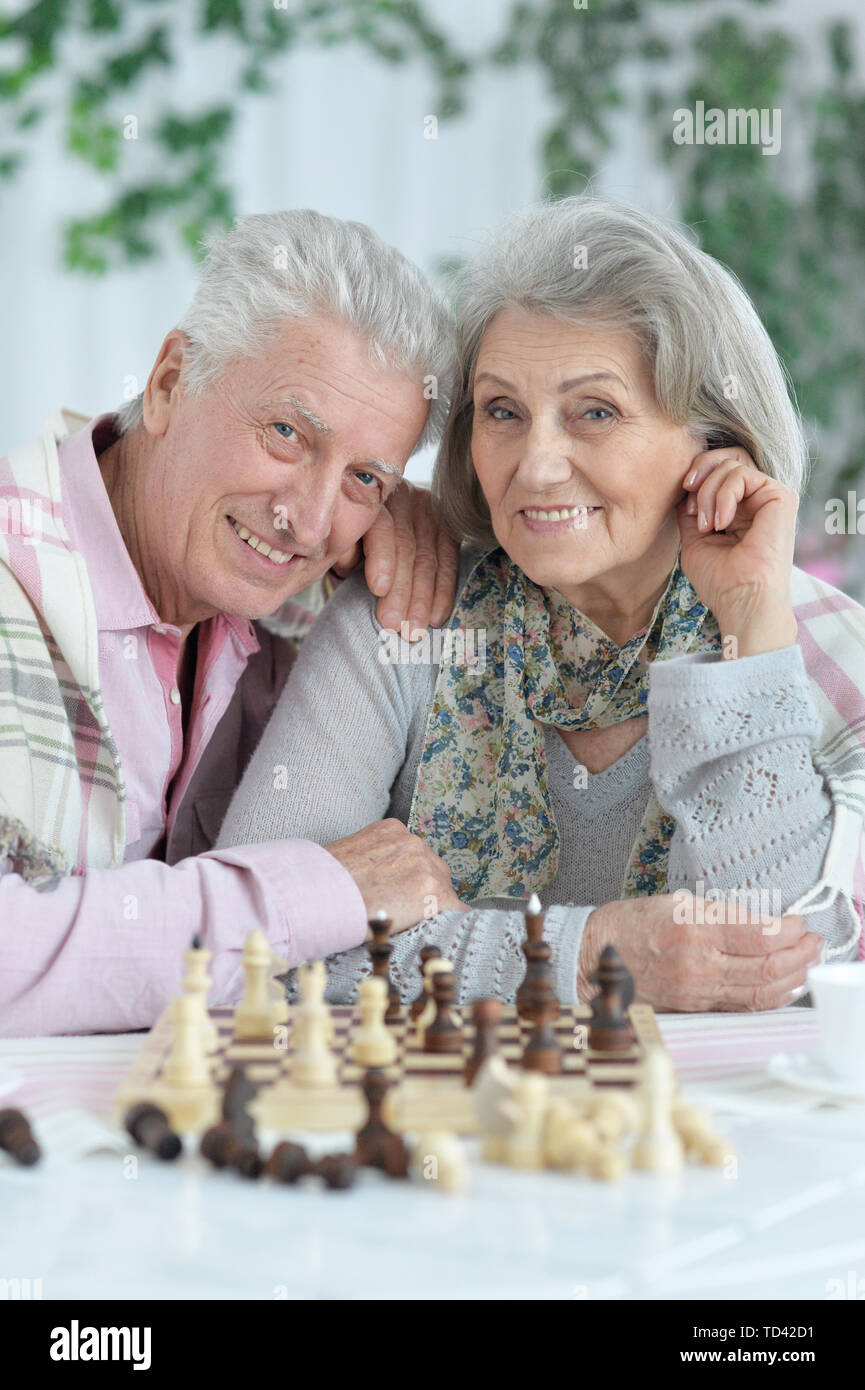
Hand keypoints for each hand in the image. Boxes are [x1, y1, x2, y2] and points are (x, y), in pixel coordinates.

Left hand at [324, 818, 462, 934]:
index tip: (439, 918)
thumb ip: (424, 920)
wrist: (315, 891)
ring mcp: (408, 840)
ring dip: (415, 868)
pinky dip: (398, 850)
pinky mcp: (390, 827)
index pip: (457, 905)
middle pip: (443, 878)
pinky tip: (380, 865)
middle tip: (407, 903)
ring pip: (425, 857)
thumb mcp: (397, 931)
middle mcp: (425, 861)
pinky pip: (406, 840)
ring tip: (390, 883)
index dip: (446, 914)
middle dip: (430, 890)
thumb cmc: (353, 918)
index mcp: (432, 892)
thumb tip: (435, 917)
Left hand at [330, 483, 458, 636]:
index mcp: (372, 498)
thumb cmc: (351, 540)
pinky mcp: (447, 526)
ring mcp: (430, 509)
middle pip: (407, 546)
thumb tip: (346, 561)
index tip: (379, 590)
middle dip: (402, 589)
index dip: (382, 558)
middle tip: (394, 624)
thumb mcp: (340, 544)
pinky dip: (443, 592)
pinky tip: (436, 617)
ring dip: (422, 598)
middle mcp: (404, 497)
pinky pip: (448, 562)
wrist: (374, 526)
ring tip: (413, 630)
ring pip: (429, 558)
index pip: (382, 526)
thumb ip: (341, 550)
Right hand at [578, 893, 823, 1011]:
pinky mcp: (694, 1008)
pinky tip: (785, 987)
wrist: (593, 959)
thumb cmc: (629, 925)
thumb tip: (760, 922)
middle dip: (800, 955)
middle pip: (767, 967)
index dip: (789, 931)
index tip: (799, 922)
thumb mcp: (673, 902)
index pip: (759, 935)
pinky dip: (770, 997)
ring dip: (793, 978)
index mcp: (693, 930)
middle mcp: (698, 965)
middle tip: (814, 942)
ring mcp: (697, 992)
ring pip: (760, 992)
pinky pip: (742, 1006)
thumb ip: (718, 912)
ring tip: (808, 963)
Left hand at [677, 446, 798, 655]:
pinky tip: (720, 522)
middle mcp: (758, 500)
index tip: (685, 507)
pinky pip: (742, 473)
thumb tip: (685, 486)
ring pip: (731, 464)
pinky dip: (722, 495)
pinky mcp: (780, 496)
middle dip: (700, 473)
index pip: (718, 470)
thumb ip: (692, 510)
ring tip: (707, 525)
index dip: (697, 479)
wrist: (741, 601)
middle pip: (726, 458)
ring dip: (709, 493)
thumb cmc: (720, 581)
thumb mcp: (695, 539)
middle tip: (690, 502)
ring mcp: (770, 497)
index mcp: (740, 509)